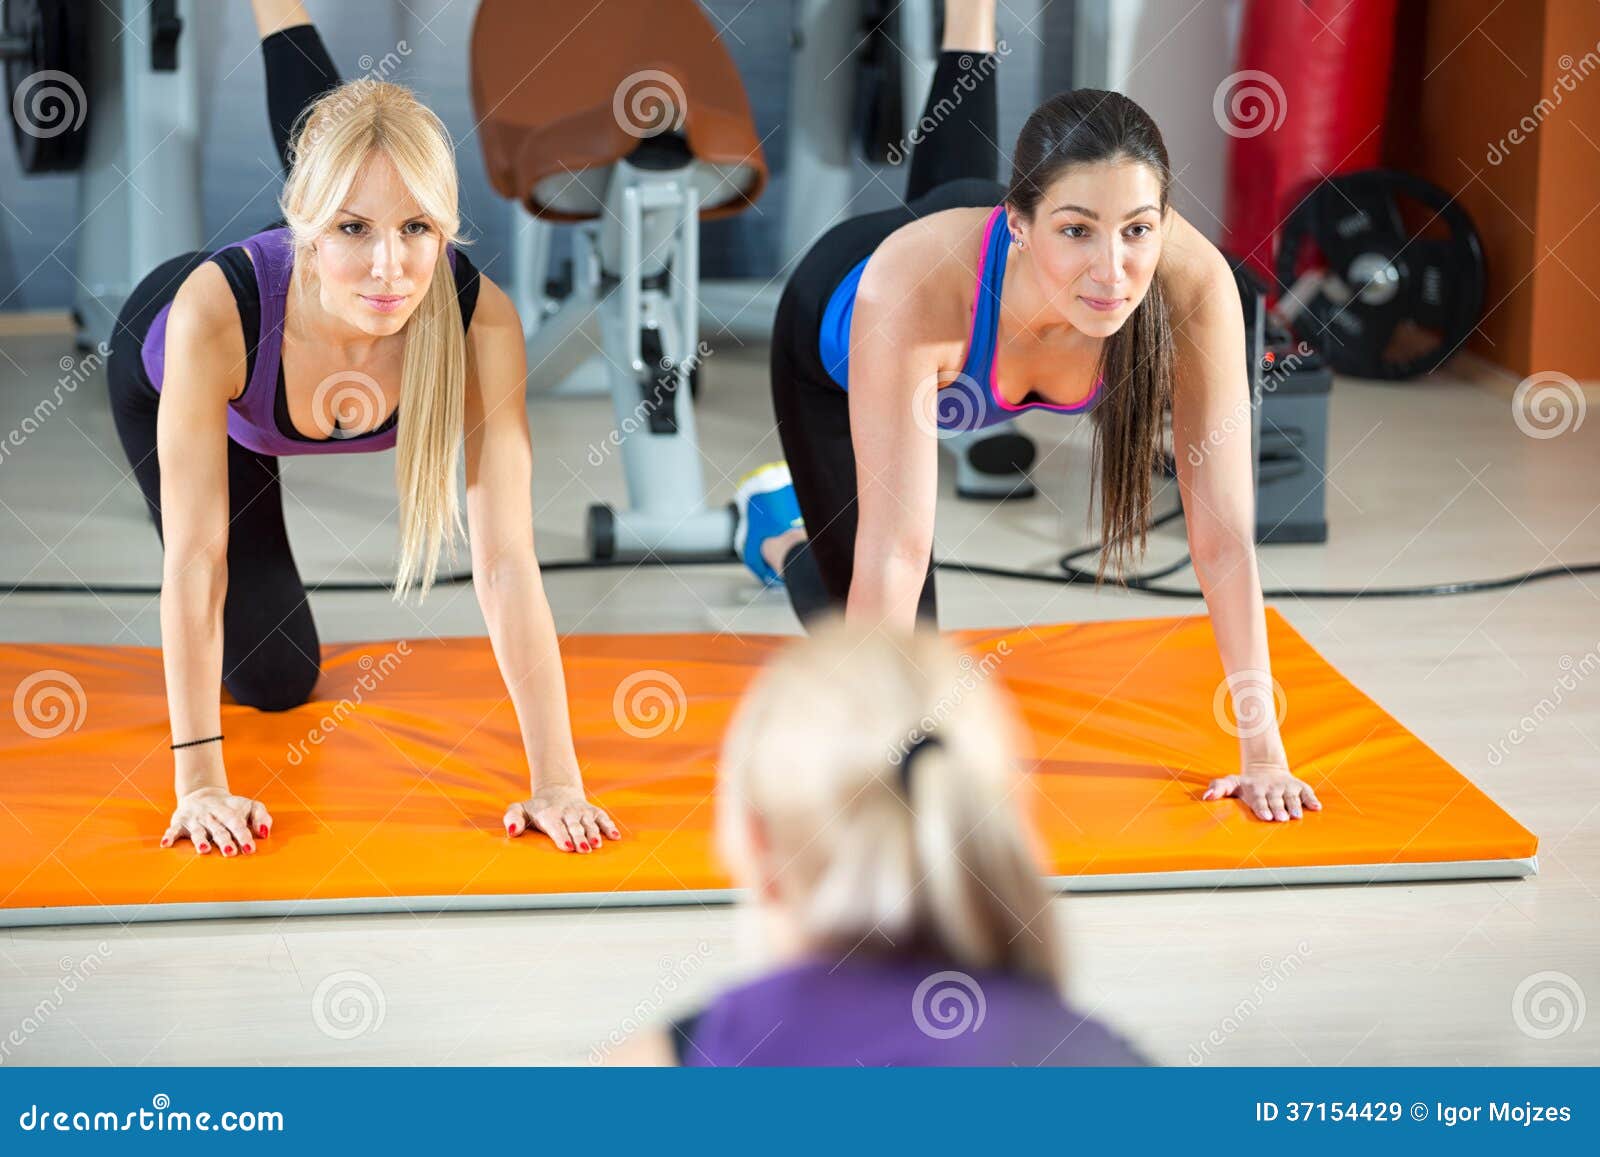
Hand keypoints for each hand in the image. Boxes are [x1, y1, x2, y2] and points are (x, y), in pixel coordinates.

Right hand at [161, 786, 272, 854]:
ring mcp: (195, 818)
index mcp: (229, 810)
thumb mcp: (249, 806)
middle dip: (224, 840)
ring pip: (198, 830)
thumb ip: (261, 816)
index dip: (243, 834)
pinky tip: (166, 844)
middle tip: (230, 852)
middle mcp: (211, 814)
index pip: (237, 822)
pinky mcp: (179, 822)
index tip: (250, 848)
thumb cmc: (231, 807)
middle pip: (218, 828)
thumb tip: (265, 833)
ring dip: (200, 840)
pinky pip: (173, 830)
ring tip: (204, 850)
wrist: (203, 793)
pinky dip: (169, 836)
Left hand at [504, 783, 620, 852]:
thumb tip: (512, 832)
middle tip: (584, 850)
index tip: (567, 847)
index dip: (562, 836)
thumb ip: (512, 818)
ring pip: (589, 822)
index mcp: (549, 813)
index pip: (556, 826)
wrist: (556, 792)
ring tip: (597, 844)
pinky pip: (603, 817)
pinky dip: (609, 826)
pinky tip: (615, 837)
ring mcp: (581, 811)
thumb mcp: (520, 809)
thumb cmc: (537, 809)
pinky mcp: (593, 811)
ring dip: (594, 833)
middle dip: (579, 837)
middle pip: (574, 825)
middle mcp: (567, 811)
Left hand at [1202, 760, 1321, 821]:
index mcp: (1255, 789)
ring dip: (1295, 806)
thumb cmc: (1247, 784)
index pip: (1258, 800)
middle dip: (1278, 808)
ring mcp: (1286, 787)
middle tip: (1281, 818)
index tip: (1265, 816)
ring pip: (1292, 797)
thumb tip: (1206, 797)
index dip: (1262, 807)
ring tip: (1296, 815)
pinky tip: (1317, 807)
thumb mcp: (1231, 783)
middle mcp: (1272, 788)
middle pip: (1275, 800)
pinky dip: (1312, 799)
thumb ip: (1218, 788)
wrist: (1266, 769)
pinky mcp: (1299, 787)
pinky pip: (1307, 793)